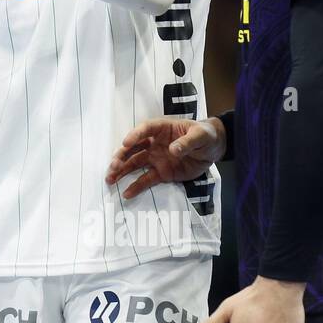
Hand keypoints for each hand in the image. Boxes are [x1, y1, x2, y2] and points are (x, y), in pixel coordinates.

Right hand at [105, 116, 224, 198]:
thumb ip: (187, 142)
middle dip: (121, 156)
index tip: (126, 143)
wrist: (212, 149)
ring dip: (122, 171)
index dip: (134, 136)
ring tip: (110, 179)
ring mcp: (156, 158)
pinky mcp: (161, 173)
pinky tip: (126, 193)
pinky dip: (136, 186)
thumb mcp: (200, 135)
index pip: (145, 130)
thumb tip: (173, 150)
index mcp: (161, 129)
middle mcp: (154, 143)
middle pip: (133, 148)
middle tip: (114, 166)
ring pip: (135, 164)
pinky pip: (146, 180)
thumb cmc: (205, 135)